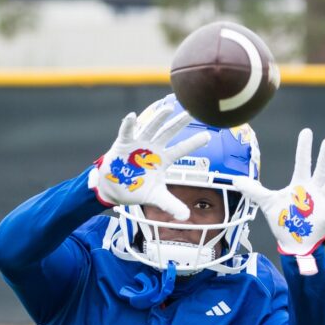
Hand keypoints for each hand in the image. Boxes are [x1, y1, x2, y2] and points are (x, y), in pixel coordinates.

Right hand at [88, 105, 210, 220]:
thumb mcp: (156, 197)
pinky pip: (126, 132)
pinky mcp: (122, 144)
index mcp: (163, 159)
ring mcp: (138, 144)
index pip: (181, 149)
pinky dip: (128, 125)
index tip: (209, 135)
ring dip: (158, 118)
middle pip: (169, 132)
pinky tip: (132, 116)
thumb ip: (170, 204)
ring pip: (150, 128)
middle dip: (179, 122)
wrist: (114, 189)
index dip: (194, 143)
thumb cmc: (137, 188)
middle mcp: (153, 148)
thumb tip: (186, 216)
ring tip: (167, 108)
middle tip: (192, 111)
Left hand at [234, 128, 324, 258]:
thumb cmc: (284, 219)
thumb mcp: (266, 203)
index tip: (307, 131)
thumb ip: (253, 190)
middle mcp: (313, 189)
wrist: (292, 241)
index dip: (304, 147)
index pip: (303, 162)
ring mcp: (322, 201)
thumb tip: (235, 180)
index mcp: (300, 184)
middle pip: (321, 169)